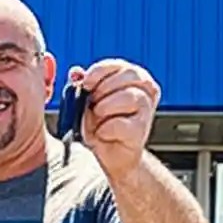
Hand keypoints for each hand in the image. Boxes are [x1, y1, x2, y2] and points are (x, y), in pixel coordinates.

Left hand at [70, 59, 160, 175]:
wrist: (107, 156)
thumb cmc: (99, 125)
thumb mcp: (87, 102)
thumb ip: (82, 85)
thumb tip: (75, 72)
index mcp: (132, 77)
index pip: (118, 65)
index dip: (100, 71)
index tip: (86, 83)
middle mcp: (145, 90)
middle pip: (129, 75)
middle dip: (104, 88)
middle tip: (93, 103)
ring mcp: (146, 110)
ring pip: (129, 96)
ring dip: (106, 107)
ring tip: (99, 118)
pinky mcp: (141, 131)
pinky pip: (121, 123)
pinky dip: (106, 129)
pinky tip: (103, 133)